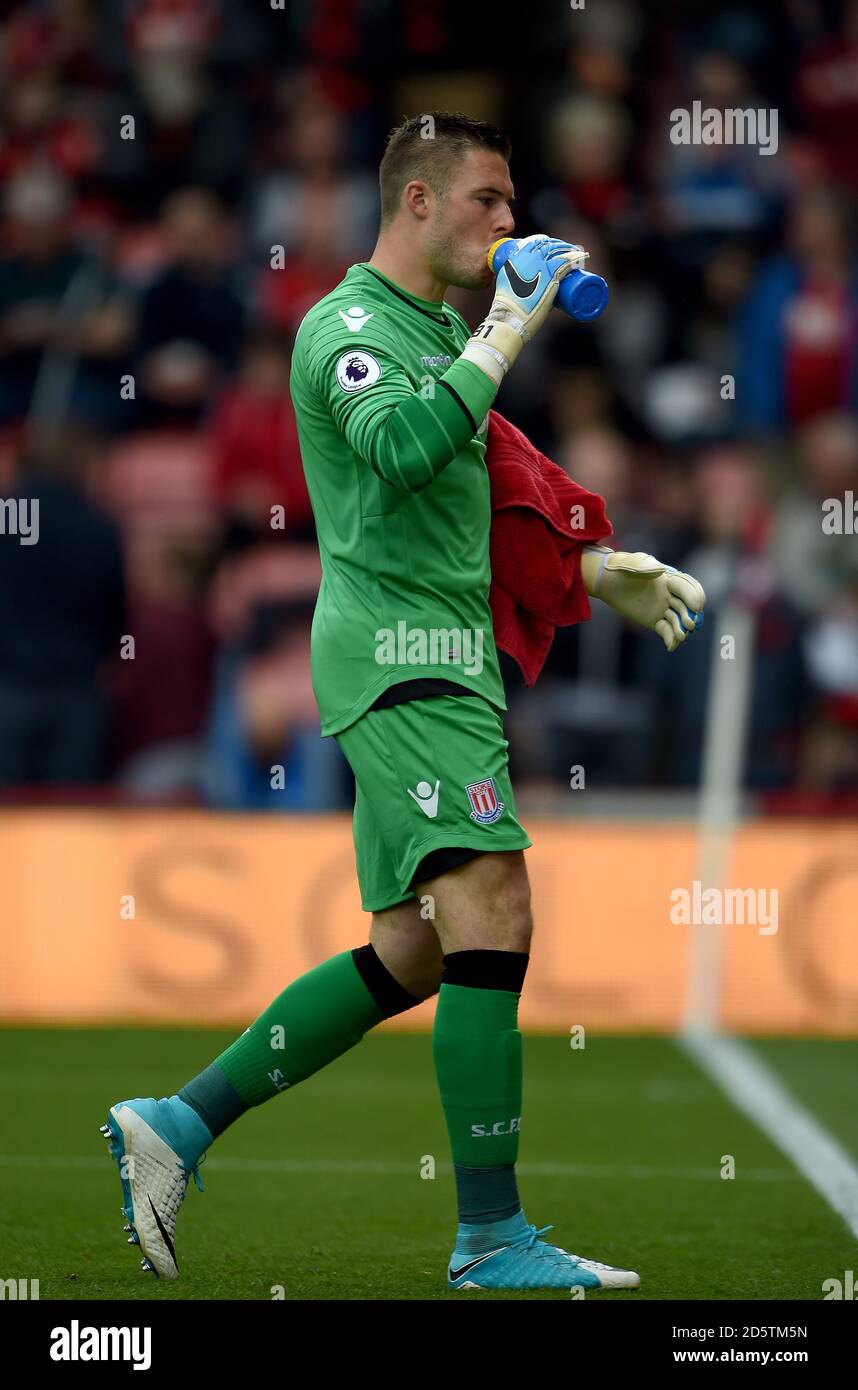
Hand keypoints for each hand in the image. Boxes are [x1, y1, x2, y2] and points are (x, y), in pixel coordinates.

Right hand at [460, 236, 580, 385]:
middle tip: (566, 252)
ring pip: (558, 250)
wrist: (509, 319)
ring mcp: (539, 265)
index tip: (551, 248)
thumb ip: (518, 286)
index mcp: (514, 259)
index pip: (532, 243)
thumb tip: (532, 290)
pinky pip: (566, 262)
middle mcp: (527, 258)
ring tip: (576, 254)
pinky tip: (582, 257)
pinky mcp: (551, 276)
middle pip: (546, 244)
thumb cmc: (508, 311)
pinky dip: (576, 258)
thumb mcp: (508, 291)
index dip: (544, 243)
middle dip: (558, 245)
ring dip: (569, 249)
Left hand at [582, 546, 705, 652]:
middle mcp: (671, 595)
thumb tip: (662, 571)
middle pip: (687, 606)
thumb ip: (647, 566)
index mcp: (671, 579)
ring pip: (678, 620)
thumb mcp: (634, 563)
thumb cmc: (623, 568)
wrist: (609, 581)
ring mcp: (664, 609)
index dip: (693, 597)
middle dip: (690, 615)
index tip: (695, 606)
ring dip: (681, 629)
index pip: (688, 587)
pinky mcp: (655, 621)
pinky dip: (670, 639)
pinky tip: (671, 646)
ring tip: (681, 637)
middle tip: (690, 624)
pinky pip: (666, 630)